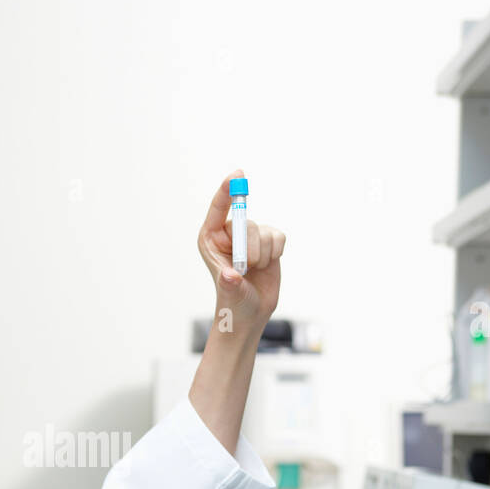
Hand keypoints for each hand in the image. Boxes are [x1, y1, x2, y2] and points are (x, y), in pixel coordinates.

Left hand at [197, 168, 284, 332]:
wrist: (252, 313)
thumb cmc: (234, 303)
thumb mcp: (230, 293)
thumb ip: (229, 282)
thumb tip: (230, 276)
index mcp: (210, 239)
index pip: (218, 208)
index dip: (228, 191)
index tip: (238, 175)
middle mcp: (228, 234)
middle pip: (245, 222)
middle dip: (250, 247)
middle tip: (246, 266)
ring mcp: (249, 236)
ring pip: (264, 231)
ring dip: (264, 255)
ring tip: (254, 270)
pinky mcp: (268, 241)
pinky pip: (279, 236)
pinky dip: (276, 252)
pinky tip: (267, 264)